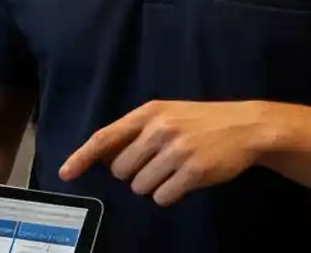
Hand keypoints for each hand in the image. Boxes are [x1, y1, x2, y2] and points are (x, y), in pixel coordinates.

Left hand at [59, 100, 273, 206]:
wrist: (245, 126)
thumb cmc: (199, 121)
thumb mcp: (165, 115)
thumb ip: (134, 132)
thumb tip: (100, 156)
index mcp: (148, 113)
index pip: (105, 138)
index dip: (81, 157)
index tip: (65, 174)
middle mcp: (159, 129)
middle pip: (121, 170)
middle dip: (133, 174)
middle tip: (156, 164)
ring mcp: (177, 150)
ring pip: (141, 187)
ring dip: (153, 186)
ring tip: (174, 170)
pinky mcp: (194, 170)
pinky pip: (163, 197)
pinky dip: (170, 195)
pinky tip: (184, 181)